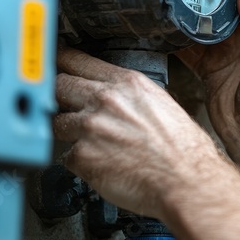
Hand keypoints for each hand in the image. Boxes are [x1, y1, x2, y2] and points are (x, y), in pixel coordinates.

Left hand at [53, 47, 215, 219]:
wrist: (186, 180)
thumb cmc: (183, 149)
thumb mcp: (162, 104)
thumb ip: (131, 96)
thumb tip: (115, 97)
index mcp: (127, 83)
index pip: (78, 60)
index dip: (60, 59)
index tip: (53, 62)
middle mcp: (105, 100)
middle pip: (59, 85)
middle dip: (57, 95)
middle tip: (60, 103)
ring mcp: (90, 127)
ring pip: (57, 122)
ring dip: (67, 132)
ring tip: (89, 143)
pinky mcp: (82, 156)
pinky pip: (66, 156)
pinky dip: (79, 162)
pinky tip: (99, 165)